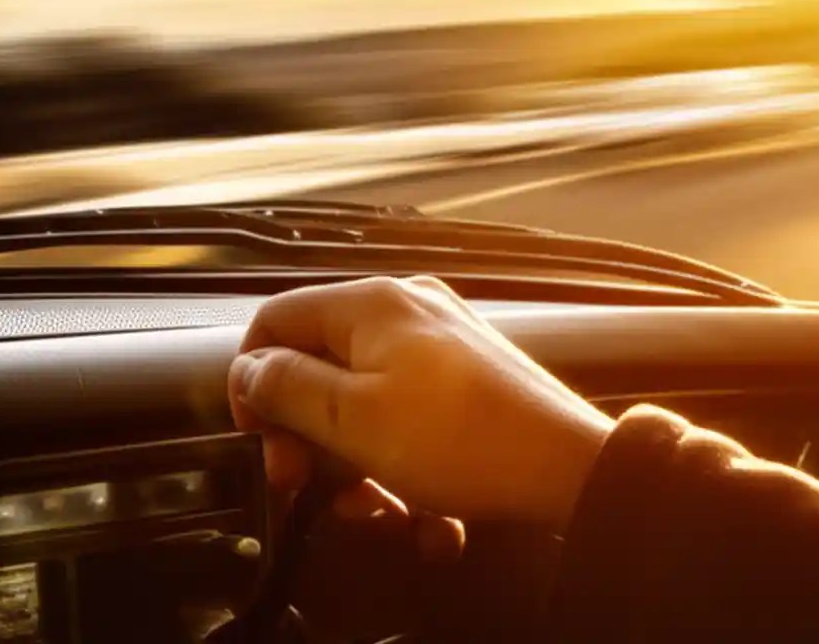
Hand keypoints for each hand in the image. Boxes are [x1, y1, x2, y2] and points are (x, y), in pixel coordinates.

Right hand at [228, 276, 612, 530]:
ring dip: (357, 464)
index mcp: (370, 304)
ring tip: (379, 510)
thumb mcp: (351, 420)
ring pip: (364, 404)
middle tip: (307, 484)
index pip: (274, 321)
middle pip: (320, 367)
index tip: (260, 436)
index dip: (252, 382)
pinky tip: (423, 514)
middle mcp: (406, 311)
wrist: (568, 468)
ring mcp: (440, 345)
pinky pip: (409, 419)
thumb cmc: (464, 441)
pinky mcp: (467, 381)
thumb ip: (287, 388)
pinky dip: (403, 464)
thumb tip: (250, 370)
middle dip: (308, 436)